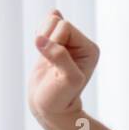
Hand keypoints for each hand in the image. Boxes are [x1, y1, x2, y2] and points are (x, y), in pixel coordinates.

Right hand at [28, 9, 98, 124]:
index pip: (65, 26)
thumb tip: (40, 39)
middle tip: (50, 64)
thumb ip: (60, 57)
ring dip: (41, 39)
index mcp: (90, 49)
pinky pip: (43, 25)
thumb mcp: (67, 80)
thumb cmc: (60, 97)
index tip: (56, 65)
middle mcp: (81, 44)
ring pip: (48, 22)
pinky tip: (42, 51)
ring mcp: (68, 42)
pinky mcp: (55, 43)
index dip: (54, 43)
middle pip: (55, 22)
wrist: (49, 108)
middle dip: (47, 40)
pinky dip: (38, 37)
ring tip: (47, 60)